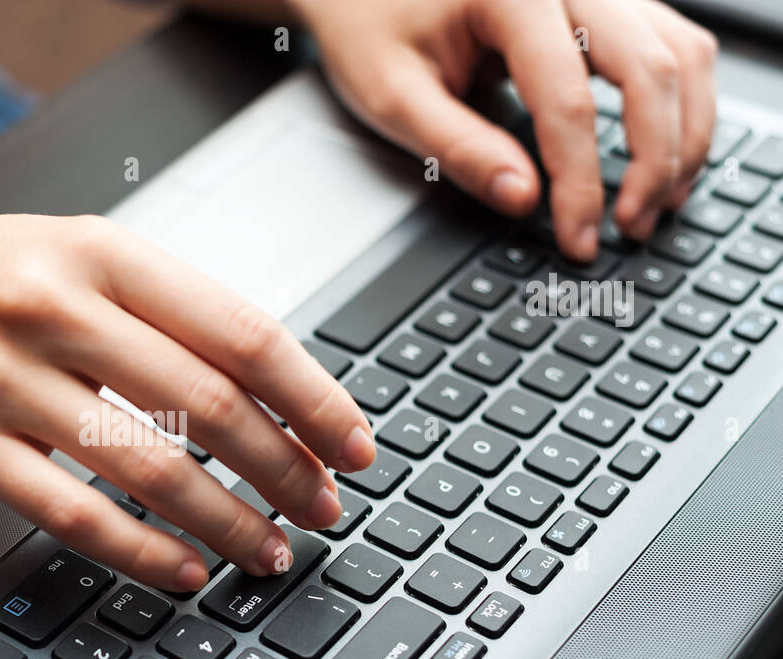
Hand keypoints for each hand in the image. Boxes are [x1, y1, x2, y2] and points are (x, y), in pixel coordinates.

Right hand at [0, 214, 374, 591]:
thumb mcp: (67, 251)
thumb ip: (158, 305)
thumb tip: (262, 384)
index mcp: (100, 250)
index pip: (241, 329)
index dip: (312, 398)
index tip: (352, 444)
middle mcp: (56, 306)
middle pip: (209, 402)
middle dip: (285, 469)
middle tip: (322, 509)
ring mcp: (3, 377)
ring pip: (148, 465)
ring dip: (226, 519)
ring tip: (265, 550)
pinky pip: (70, 511)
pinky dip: (139, 550)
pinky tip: (181, 569)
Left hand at [292, 0, 717, 259]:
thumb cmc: (371, 24)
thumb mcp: (393, 95)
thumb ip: (458, 148)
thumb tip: (522, 200)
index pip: (568, 100)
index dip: (581, 181)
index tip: (578, 238)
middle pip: (651, 69)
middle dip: (654, 160)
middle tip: (630, 228)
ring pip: (681, 53)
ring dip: (684, 133)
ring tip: (658, 203)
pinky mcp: (609, 2)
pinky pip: (673, 46)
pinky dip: (679, 105)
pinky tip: (663, 157)